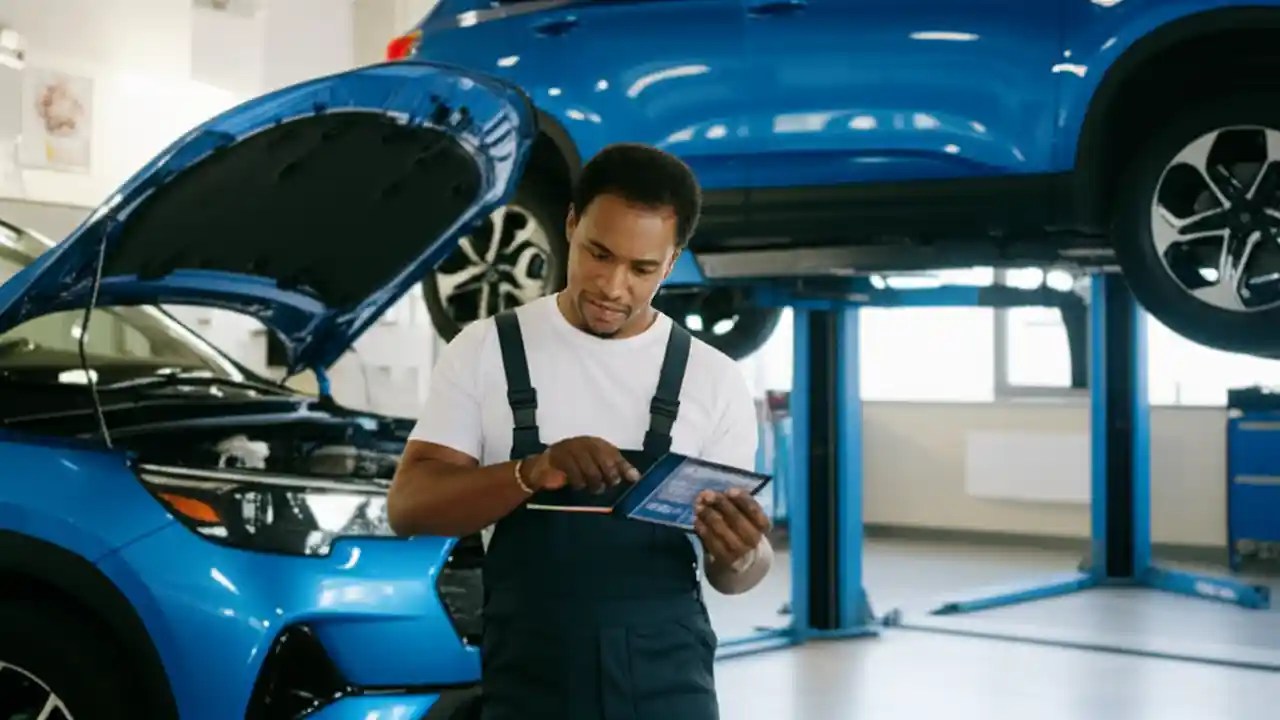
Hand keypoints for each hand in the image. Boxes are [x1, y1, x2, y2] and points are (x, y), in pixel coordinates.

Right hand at [524, 436, 640, 492]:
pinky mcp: (559, 456)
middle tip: (609, 484)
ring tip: (594, 488)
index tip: (634, 479)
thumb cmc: (574, 468)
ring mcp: (570, 448)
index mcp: (596, 443)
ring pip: (589, 467)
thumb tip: (636, 477)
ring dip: (594, 481)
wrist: (545, 468)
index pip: (613, 452)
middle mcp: (584, 442)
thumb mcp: (596, 468)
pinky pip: (573, 471)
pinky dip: (578, 482)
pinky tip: (578, 486)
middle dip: (609, 473)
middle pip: (602, 456)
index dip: (624, 465)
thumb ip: (615, 470)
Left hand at [694, 489, 770, 567]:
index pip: (754, 510)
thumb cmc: (743, 528)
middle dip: (720, 505)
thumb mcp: (745, 515)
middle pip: (737, 519)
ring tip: (699, 507)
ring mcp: (740, 550)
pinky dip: (704, 530)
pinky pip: (713, 543)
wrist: (745, 559)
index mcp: (763, 524)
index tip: (729, 491)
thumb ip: (732, 502)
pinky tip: (697, 520)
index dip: (742, 500)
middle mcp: (754, 538)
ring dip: (709, 516)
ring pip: (723, 530)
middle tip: (707, 496)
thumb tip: (709, 494)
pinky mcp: (726, 559)